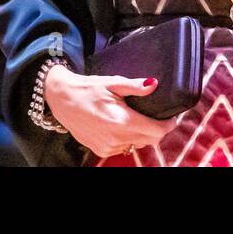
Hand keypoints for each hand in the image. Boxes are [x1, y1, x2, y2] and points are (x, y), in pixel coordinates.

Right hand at [42, 64, 177, 158]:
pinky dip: (128, 138)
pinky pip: (124, 147)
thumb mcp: (112, 82)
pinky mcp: (101, 150)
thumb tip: (154, 84)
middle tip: (155, 115)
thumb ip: (134, 86)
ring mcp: (108, 147)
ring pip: (137, 144)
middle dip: (157, 129)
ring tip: (134, 117)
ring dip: (141, 134)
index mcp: (121, 121)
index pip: (157, 131)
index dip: (168, 124)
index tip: (170, 116)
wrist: (62, 100)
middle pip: (150, 140)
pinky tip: (121, 125)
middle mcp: (116, 138)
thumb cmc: (87, 89)